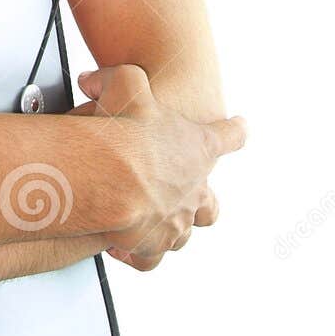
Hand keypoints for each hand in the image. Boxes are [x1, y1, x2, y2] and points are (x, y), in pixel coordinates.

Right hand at [71, 64, 244, 269]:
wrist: (113, 179)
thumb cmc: (126, 132)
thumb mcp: (126, 83)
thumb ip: (114, 78)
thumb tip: (93, 81)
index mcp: (200, 148)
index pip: (230, 136)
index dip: (235, 131)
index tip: (241, 128)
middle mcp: (195, 190)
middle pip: (211, 203)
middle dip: (202, 199)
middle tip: (188, 193)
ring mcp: (177, 221)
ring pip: (183, 233)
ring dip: (169, 227)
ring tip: (149, 224)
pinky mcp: (152, 245)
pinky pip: (150, 257)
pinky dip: (138, 253)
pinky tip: (123, 249)